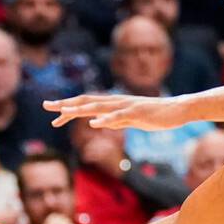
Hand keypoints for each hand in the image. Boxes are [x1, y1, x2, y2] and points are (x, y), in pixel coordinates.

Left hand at [44, 94, 190, 130]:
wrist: (177, 110)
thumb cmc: (155, 116)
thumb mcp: (130, 121)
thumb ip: (116, 121)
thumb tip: (101, 123)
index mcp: (113, 104)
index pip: (86, 103)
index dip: (68, 107)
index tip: (52, 113)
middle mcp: (116, 101)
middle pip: (86, 100)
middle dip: (65, 104)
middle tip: (46, 106)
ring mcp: (125, 105)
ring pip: (99, 106)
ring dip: (80, 109)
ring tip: (64, 112)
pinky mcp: (136, 112)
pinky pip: (118, 116)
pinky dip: (105, 119)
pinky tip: (93, 123)